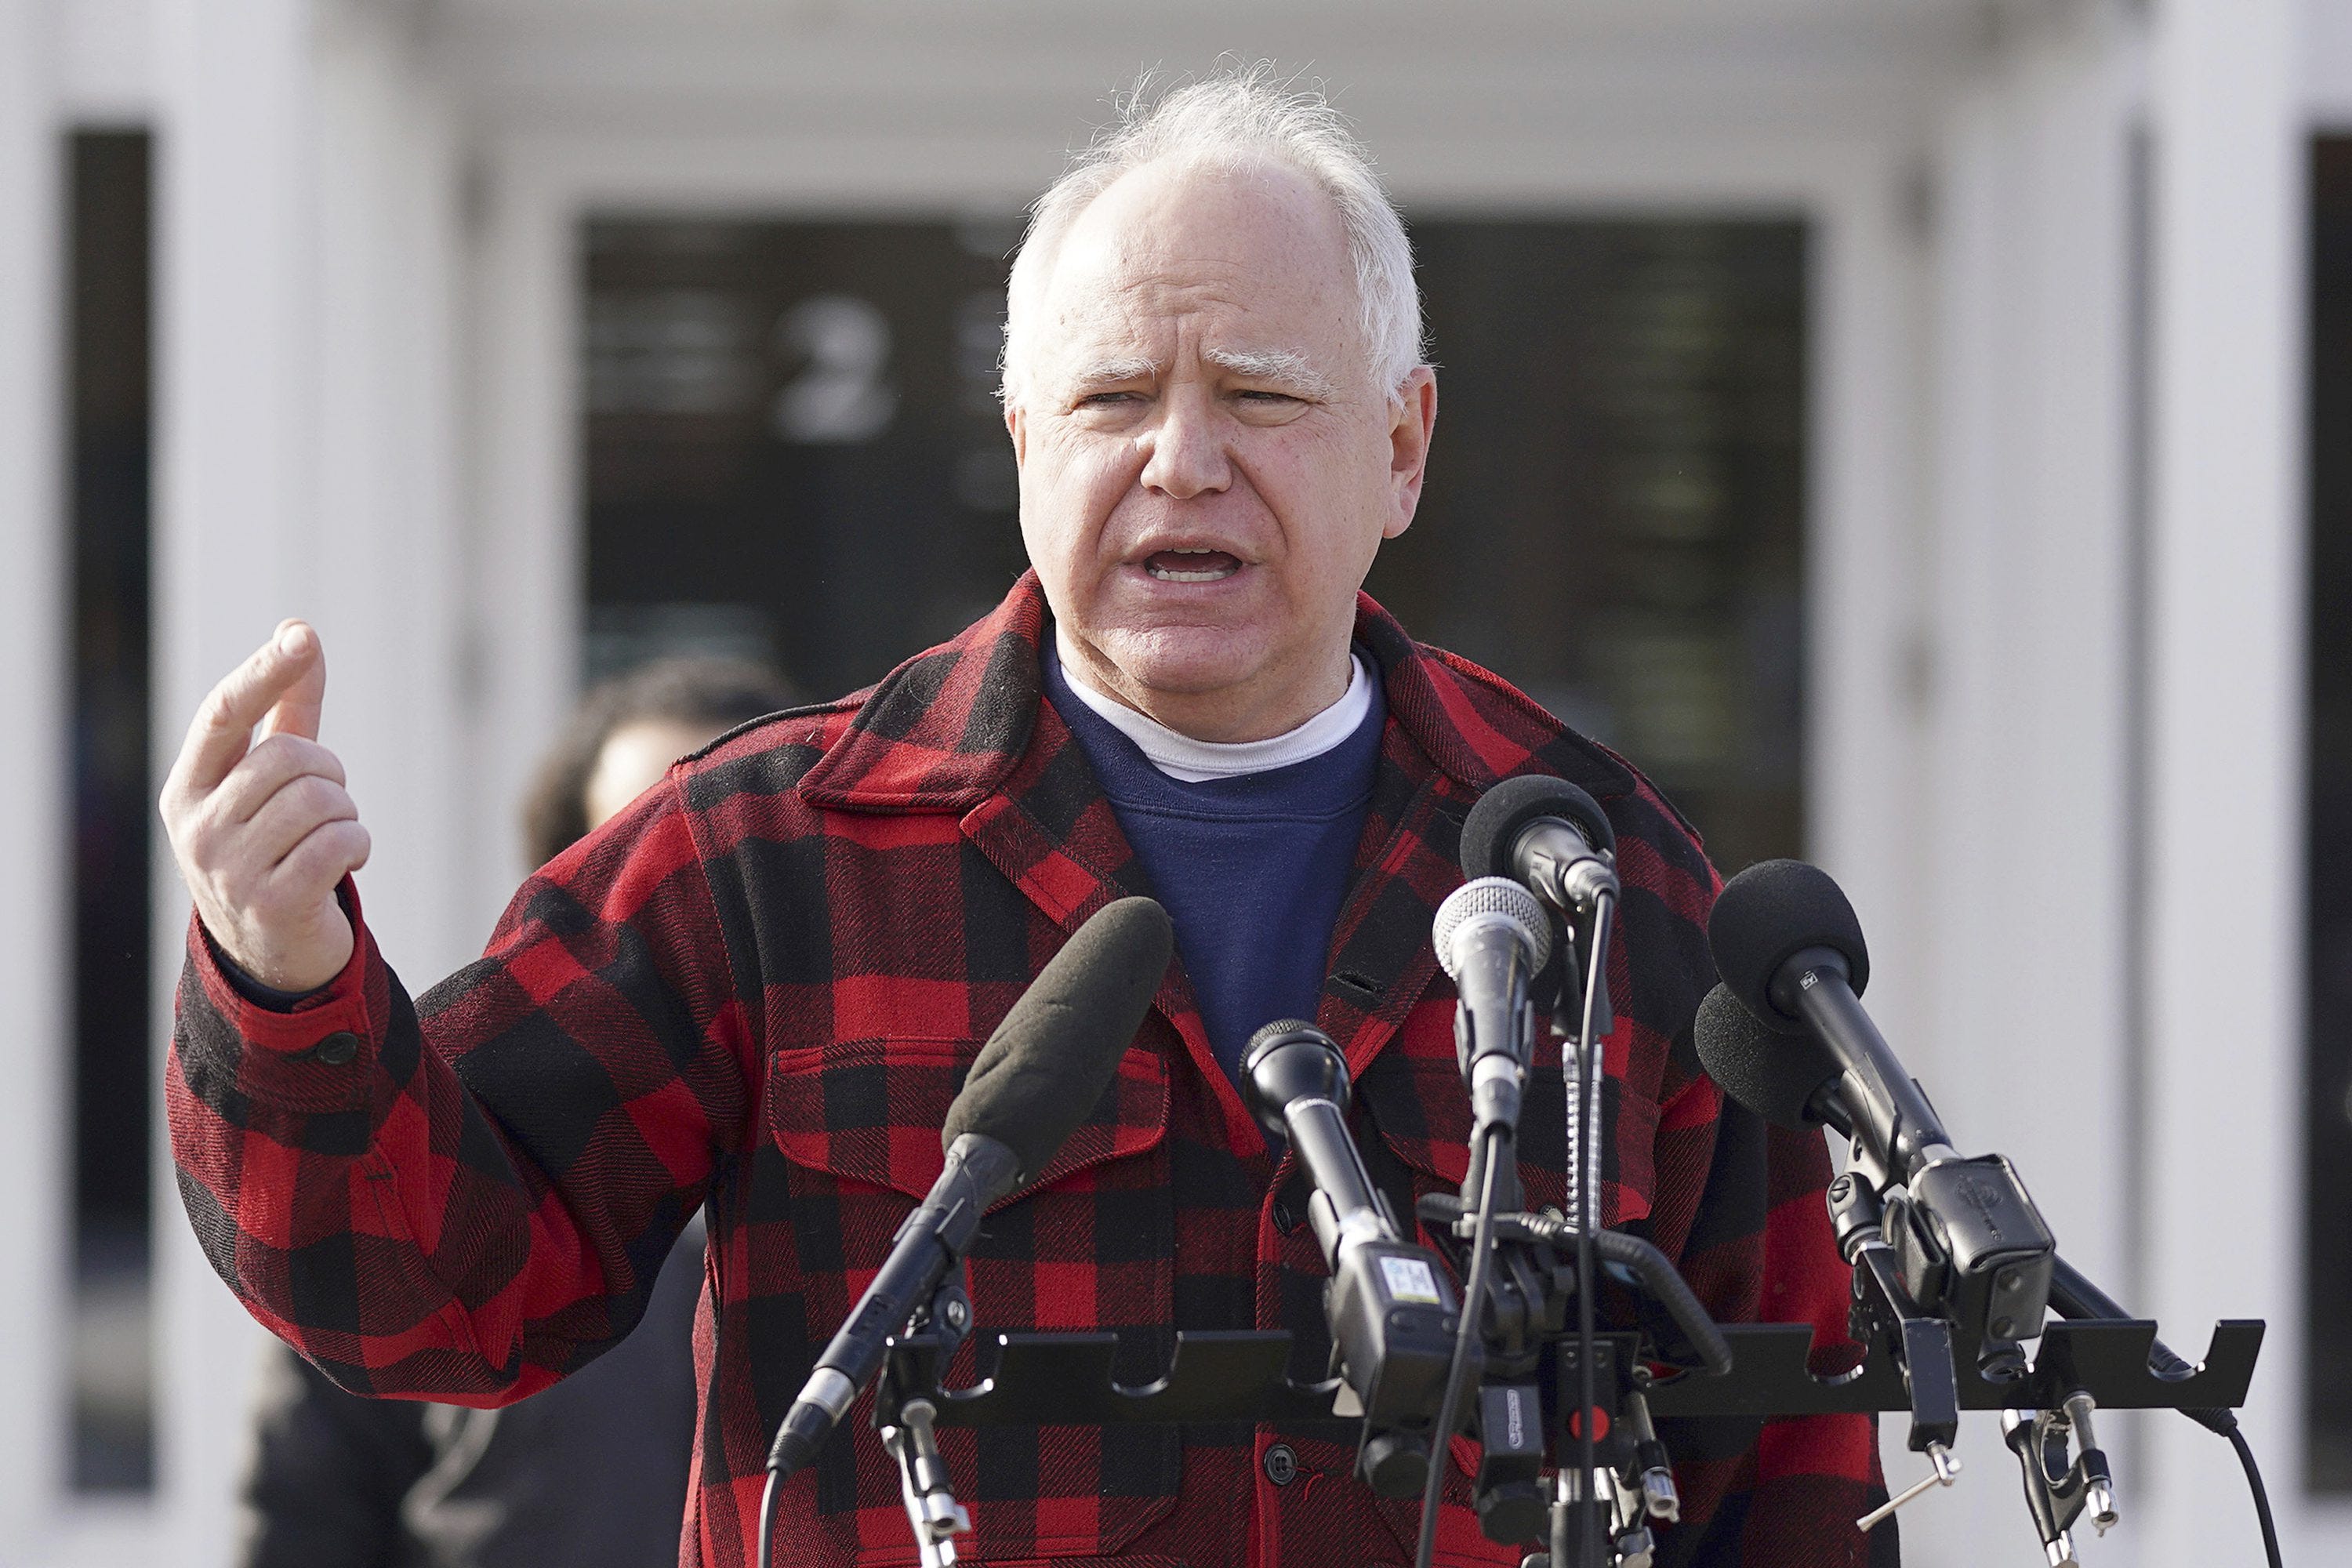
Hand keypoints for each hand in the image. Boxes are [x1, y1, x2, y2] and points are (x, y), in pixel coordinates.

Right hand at [161, 620, 369, 992]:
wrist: (271, 952)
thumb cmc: (274, 848)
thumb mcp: (269, 781)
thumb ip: (286, 710)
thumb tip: (298, 630)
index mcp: (188, 788)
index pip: (224, 714)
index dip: (266, 673)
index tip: (300, 638)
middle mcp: (195, 827)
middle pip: (291, 758)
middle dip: (331, 776)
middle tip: (326, 809)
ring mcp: (227, 870)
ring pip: (321, 800)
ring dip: (347, 815)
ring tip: (330, 842)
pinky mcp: (271, 904)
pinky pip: (340, 843)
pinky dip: (359, 847)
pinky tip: (342, 867)